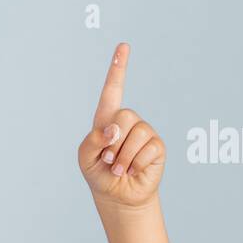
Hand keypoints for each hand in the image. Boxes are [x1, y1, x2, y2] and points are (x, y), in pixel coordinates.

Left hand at [77, 43, 164, 210]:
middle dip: (113, 142)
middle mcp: (128, 121)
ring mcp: (145, 132)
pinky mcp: (157, 147)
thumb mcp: (85, 157)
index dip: (118, 68)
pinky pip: (148, 149)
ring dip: (122, 156)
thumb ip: (93, 139)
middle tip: (108, 159)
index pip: (113, 90)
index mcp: (107, 119)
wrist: (117, 196)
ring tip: (119, 168)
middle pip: (124, 115)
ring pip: (136, 133)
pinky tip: (132, 171)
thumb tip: (114, 129)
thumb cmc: (99, 173)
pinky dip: (135, 163)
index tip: (123, 46)